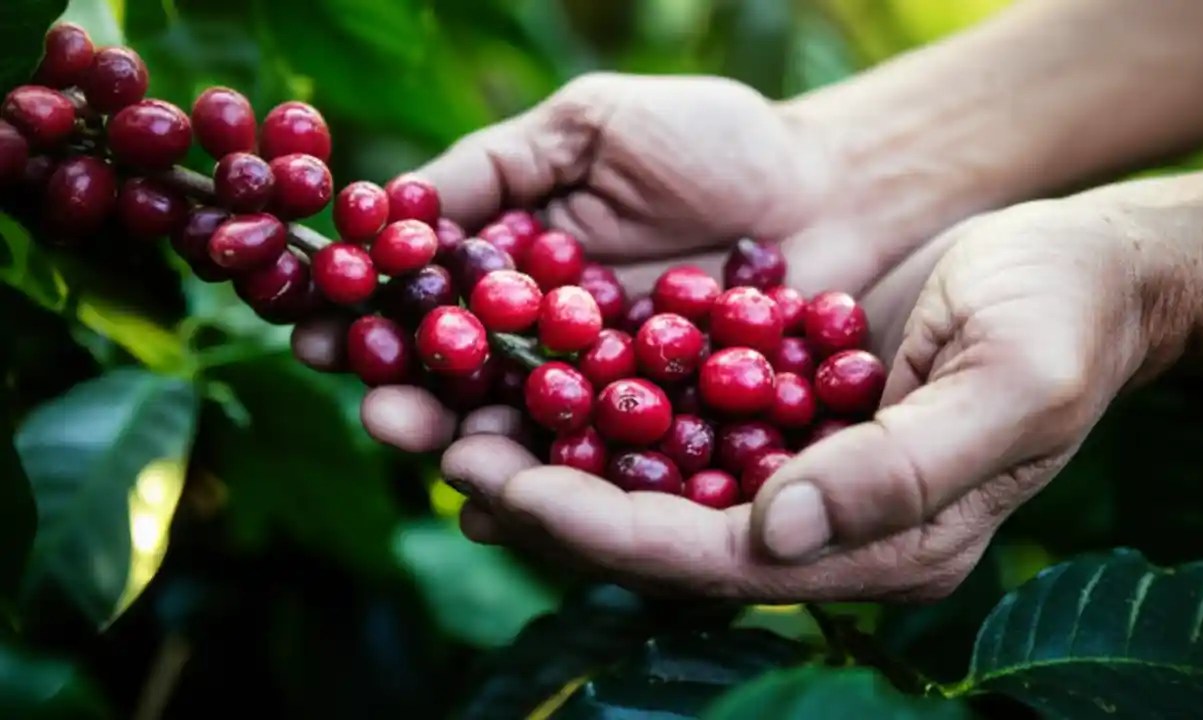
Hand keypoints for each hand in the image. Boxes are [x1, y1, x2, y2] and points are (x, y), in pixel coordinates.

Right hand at [293, 72, 942, 447]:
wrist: (837, 189)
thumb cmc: (716, 141)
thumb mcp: (592, 127)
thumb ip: (496, 168)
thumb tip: (389, 206)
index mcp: (521, 270)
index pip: (429, 300)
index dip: (371, 313)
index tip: (316, 324)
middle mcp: (551, 343)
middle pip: (466, 384)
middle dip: (415, 400)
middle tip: (384, 412)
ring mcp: (606, 396)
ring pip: (528, 437)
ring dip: (479, 454)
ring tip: (445, 458)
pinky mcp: (668, 440)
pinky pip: (608, 473)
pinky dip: (564, 490)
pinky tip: (520, 505)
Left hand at [436, 199, 1160, 601]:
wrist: (1082, 269)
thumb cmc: (1061, 320)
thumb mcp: (1009, 385)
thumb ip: (904, 469)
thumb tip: (776, 528)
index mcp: (884, 547)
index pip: (719, 559)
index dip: (610, 529)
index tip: (513, 488)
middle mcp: (827, 528)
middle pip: (664, 533)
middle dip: (550, 498)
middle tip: (445, 449)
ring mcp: (801, 475)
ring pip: (653, 485)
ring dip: (554, 455)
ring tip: (454, 418)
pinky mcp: (783, 418)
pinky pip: (674, 428)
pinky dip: (599, 411)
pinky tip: (530, 380)